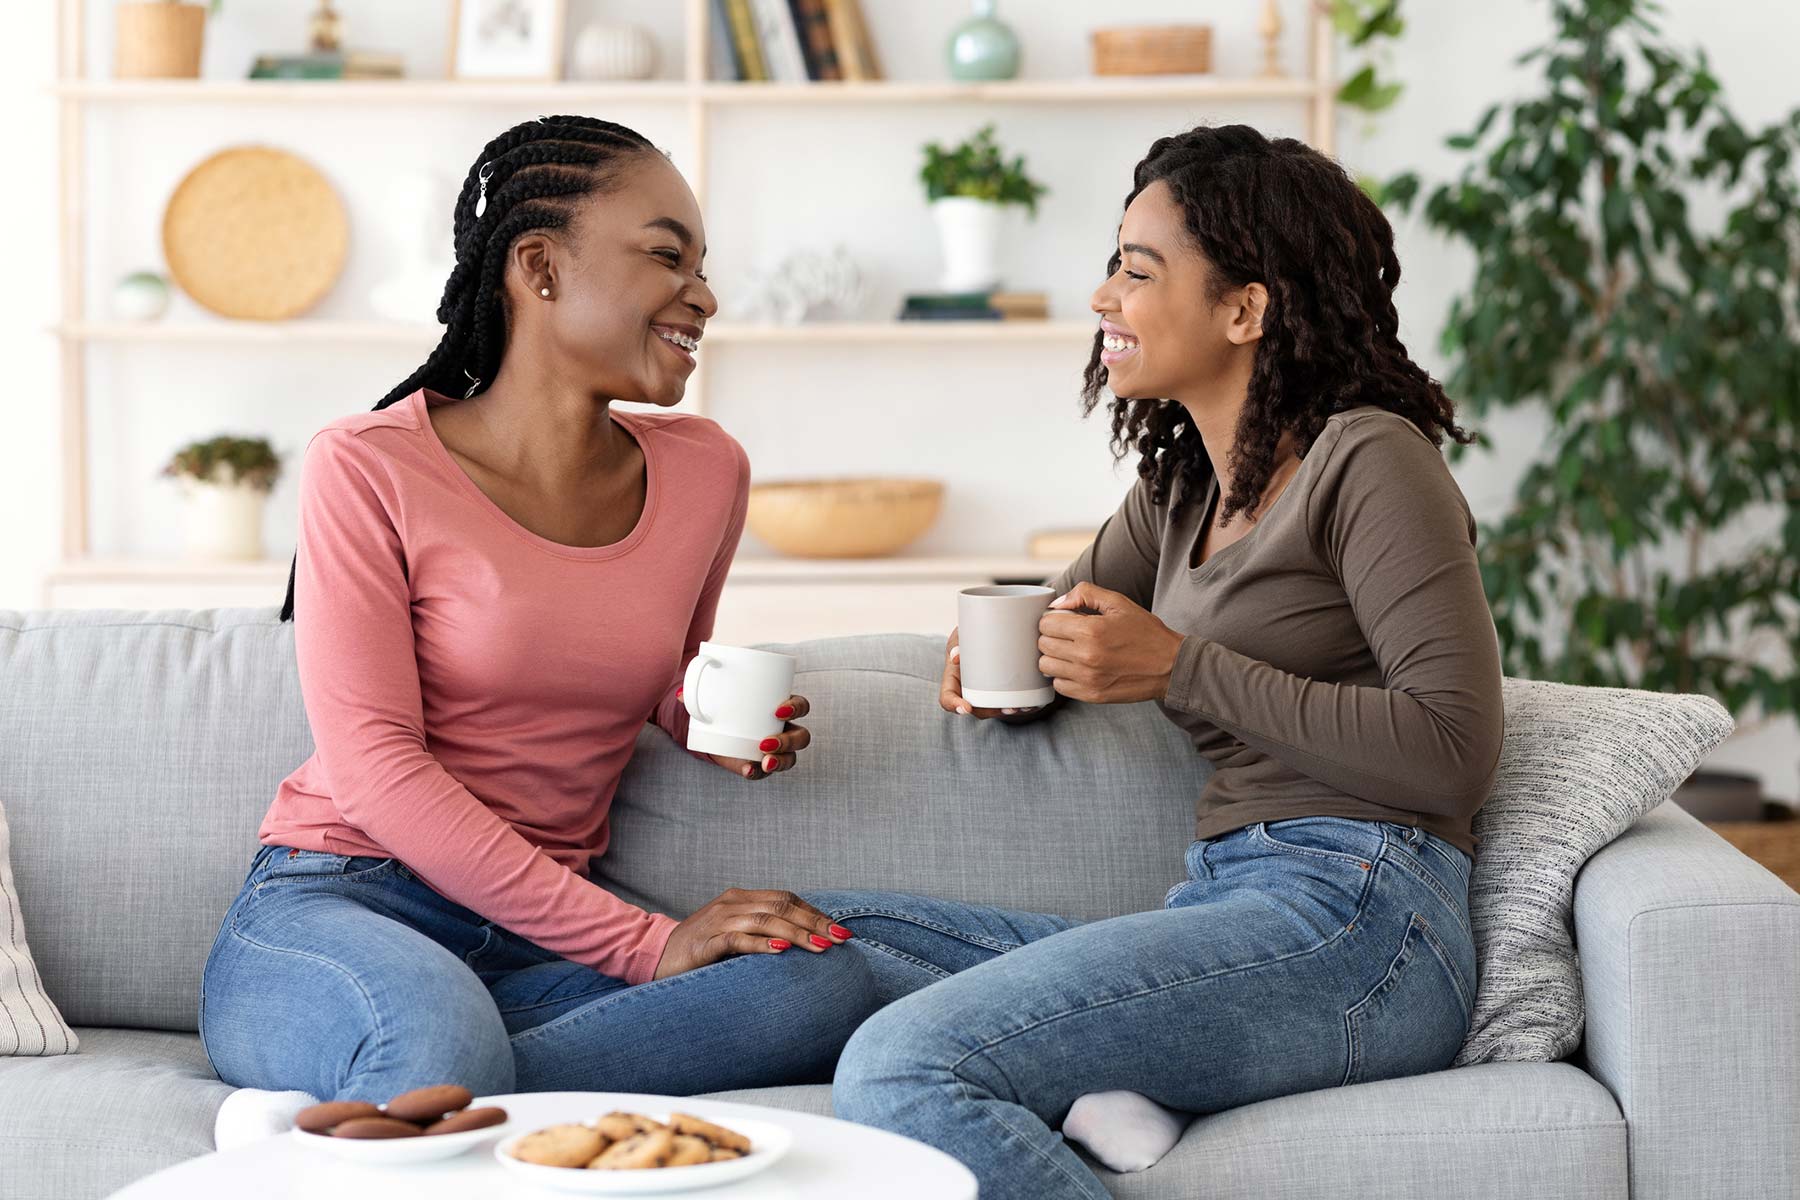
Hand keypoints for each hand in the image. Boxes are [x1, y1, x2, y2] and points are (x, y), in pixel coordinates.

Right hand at [652, 887, 853, 979]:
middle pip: (781, 906)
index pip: (786, 898)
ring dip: (796, 934)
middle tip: (841, 938)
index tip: (838, 929)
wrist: (654, 955)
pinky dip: (761, 944)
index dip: (814, 912)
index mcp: (740, 897)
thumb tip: (801, 941)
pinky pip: (737, 939)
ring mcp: (718, 920)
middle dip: (814, 922)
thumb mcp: (734, 934)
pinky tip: (780, 952)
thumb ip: (761, 931)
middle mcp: (731, 903)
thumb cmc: (699, 948)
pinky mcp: (706, 942)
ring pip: (765, 920)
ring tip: (821, 947)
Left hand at [691, 692, 811, 779]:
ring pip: (791, 758)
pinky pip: (766, 772)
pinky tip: (749, 770)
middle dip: (788, 741)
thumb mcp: (717, 697)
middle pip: (801, 737)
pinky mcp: (761, 765)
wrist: (717, 731)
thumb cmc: (726, 706)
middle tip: (766, 742)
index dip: (796, 708)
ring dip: (781, 760)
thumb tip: (680, 694)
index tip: (778, 711)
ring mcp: (776, 750)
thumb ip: (699, 694)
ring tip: (764, 761)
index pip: (801, 706)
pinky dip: (758, 772)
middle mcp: (785, 730)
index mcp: (781, 707)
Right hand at [938, 628, 1044, 720]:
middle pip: (975, 709)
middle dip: (992, 712)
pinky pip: (1006, 704)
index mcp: (953, 678)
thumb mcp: (960, 634)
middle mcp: (967, 690)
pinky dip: (1018, 706)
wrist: (987, 630)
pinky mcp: (999, 692)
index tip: (966, 708)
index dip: (954, 705)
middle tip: (1009, 709)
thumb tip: (956, 656)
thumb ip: (957, 642)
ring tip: (1023, 706)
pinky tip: (1031, 704)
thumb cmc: (970, 632)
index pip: (947, 698)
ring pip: (993, 709)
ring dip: (1008, 711)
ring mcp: (983, 694)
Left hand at [1038, 582, 1184, 703]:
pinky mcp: (1091, 695)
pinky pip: (1059, 686)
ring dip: (1054, 656)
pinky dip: (1063, 676)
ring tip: (1071, 651)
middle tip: (1067, 634)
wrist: (1171, 666)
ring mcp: (1087, 679)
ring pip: (1046, 666)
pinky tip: (1077, 667)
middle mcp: (1086, 656)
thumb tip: (1057, 603)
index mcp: (1092, 630)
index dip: (1052, 619)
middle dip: (1051, 636)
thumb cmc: (1146, 633)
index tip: (1063, 620)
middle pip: (1043, 644)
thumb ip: (1085, 594)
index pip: (1046, 624)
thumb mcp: (1119, 603)